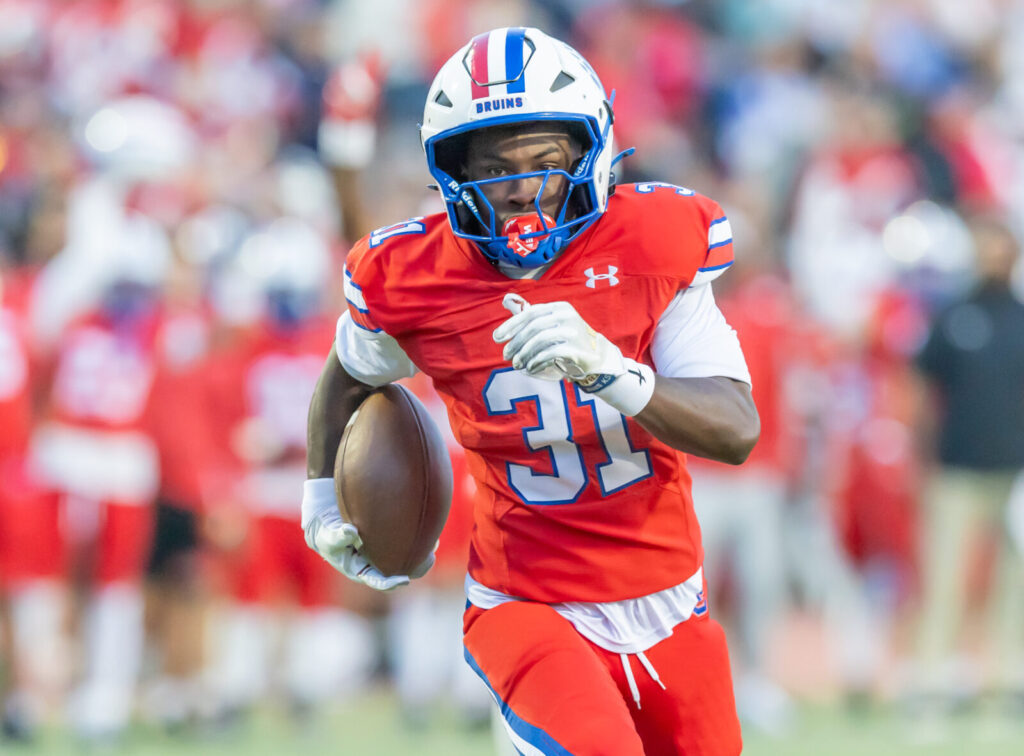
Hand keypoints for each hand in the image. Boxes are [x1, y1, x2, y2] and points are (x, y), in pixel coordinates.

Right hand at [301, 478, 431, 590]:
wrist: (324, 511)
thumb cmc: (323, 526)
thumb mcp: (325, 532)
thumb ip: (336, 535)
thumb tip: (351, 533)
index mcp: (357, 568)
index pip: (375, 580)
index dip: (389, 583)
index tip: (403, 581)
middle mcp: (371, 562)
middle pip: (395, 571)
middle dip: (413, 568)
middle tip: (429, 560)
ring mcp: (379, 551)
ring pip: (403, 557)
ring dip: (418, 554)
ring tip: (433, 545)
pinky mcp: (384, 538)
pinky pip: (402, 541)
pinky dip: (414, 537)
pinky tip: (427, 529)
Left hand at [493, 295, 627, 382]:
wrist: (595, 357)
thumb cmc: (568, 339)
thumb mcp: (550, 324)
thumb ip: (529, 315)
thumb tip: (505, 299)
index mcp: (559, 307)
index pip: (530, 313)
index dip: (511, 325)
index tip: (497, 338)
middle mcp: (567, 316)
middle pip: (534, 327)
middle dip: (516, 342)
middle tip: (506, 355)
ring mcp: (573, 331)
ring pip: (540, 340)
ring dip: (524, 354)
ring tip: (516, 364)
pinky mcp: (576, 348)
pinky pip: (550, 354)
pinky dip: (537, 361)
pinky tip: (531, 367)